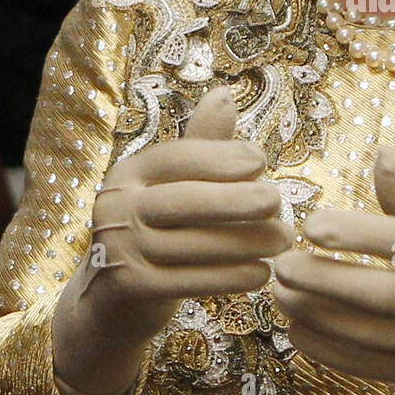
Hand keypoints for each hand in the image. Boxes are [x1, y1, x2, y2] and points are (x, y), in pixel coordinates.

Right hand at [52, 87, 293, 394]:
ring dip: (245, 243)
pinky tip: (262, 274)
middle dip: (236, 200)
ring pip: (192, 244)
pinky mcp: (131, 290)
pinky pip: (190, 281)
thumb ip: (201, 145)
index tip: (261, 160)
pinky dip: (230, 278)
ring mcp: (120, 250)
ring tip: (283, 241)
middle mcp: (117, 207)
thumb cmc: (156, 231)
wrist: (111, 302)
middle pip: (184, 200)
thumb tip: (226, 93)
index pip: (176, 158)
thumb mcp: (170, 185)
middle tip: (278, 201)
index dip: (219, 157)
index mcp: (129, 173)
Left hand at [273, 146, 394, 394]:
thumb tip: (382, 151)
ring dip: (315, 314)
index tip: (312, 224)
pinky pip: (363, 365)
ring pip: (365, 333)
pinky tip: (295, 327)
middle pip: (380, 294)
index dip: (356, 234)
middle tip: (281, 265)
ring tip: (278, 292)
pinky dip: (325, 348)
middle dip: (323, 280)